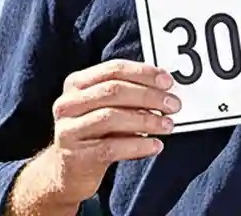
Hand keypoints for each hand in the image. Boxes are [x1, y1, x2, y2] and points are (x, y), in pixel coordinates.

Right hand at [37, 60, 179, 204]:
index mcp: (76, 84)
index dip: (143, 73)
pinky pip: (112, 148)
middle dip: (149, 96)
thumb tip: (165, 88)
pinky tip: (155, 145)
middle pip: (113, 91)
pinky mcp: (76, 157)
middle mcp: (68, 104)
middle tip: (173, 104)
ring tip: (168, 125)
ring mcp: (68, 130)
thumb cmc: (95, 133)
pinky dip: (138, 145)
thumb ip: (129, 94)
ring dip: (146, 120)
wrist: (68, 172)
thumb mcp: (105, 108)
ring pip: (111, 117)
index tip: (168, 82)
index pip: (113, 69)